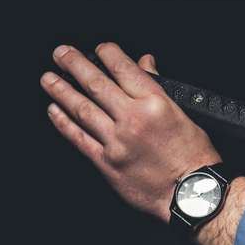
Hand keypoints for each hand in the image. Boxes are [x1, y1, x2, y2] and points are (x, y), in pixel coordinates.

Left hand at [41, 43, 221, 222]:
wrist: (193, 196)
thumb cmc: (195, 158)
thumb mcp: (185, 115)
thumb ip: (159, 88)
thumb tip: (144, 63)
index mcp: (156, 103)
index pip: (123, 68)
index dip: (106, 53)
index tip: (97, 48)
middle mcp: (134, 119)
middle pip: (96, 84)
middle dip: (74, 64)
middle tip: (60, 53)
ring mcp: (117, 141)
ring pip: (82, 108)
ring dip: (61, 91)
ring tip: (48, 79)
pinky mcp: (107, 163)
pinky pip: (79, 138)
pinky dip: (63, 123)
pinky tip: (54, 111)